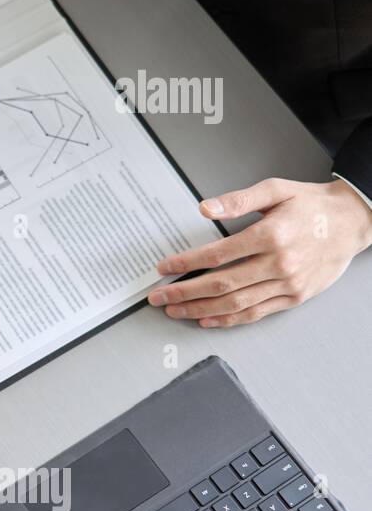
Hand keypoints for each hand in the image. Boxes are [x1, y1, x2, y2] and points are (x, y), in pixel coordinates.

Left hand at [148, 178, 371, 327]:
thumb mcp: (276, 190)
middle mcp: (280, 264)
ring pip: (236, 304)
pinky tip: (207, 319)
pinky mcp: (295, 297)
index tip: (164, 268)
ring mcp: (288, 284)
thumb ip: (238, 200)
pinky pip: (257, 313)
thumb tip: (205, 208)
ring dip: (200, 310)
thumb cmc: (311, 205)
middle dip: (184, 292)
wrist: (353, 222)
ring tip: (175, 310)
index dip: (186, 263)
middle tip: (159, 297)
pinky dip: (229, 319)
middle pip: (221, 284)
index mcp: (271, 236)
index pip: (217, 254)